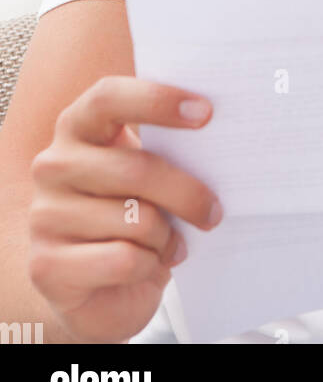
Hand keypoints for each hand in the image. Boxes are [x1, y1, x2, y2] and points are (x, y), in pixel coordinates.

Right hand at [29, 77, 222, 342]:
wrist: (97, 283)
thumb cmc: (131, 212)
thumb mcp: (146, 173)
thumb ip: (166, 149)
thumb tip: (218, 142)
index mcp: (78, 126)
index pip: (109, 97)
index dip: (157, 99)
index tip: (206, 112)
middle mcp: (53, 164)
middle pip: (135, 167)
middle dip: (186, 193)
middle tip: (213, 212)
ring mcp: (45, 215)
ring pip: (135, 220)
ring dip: (166, 237)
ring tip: (170, 243)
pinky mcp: (47, 264)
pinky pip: (123, 259)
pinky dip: (149, 265)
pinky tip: (148, 264)